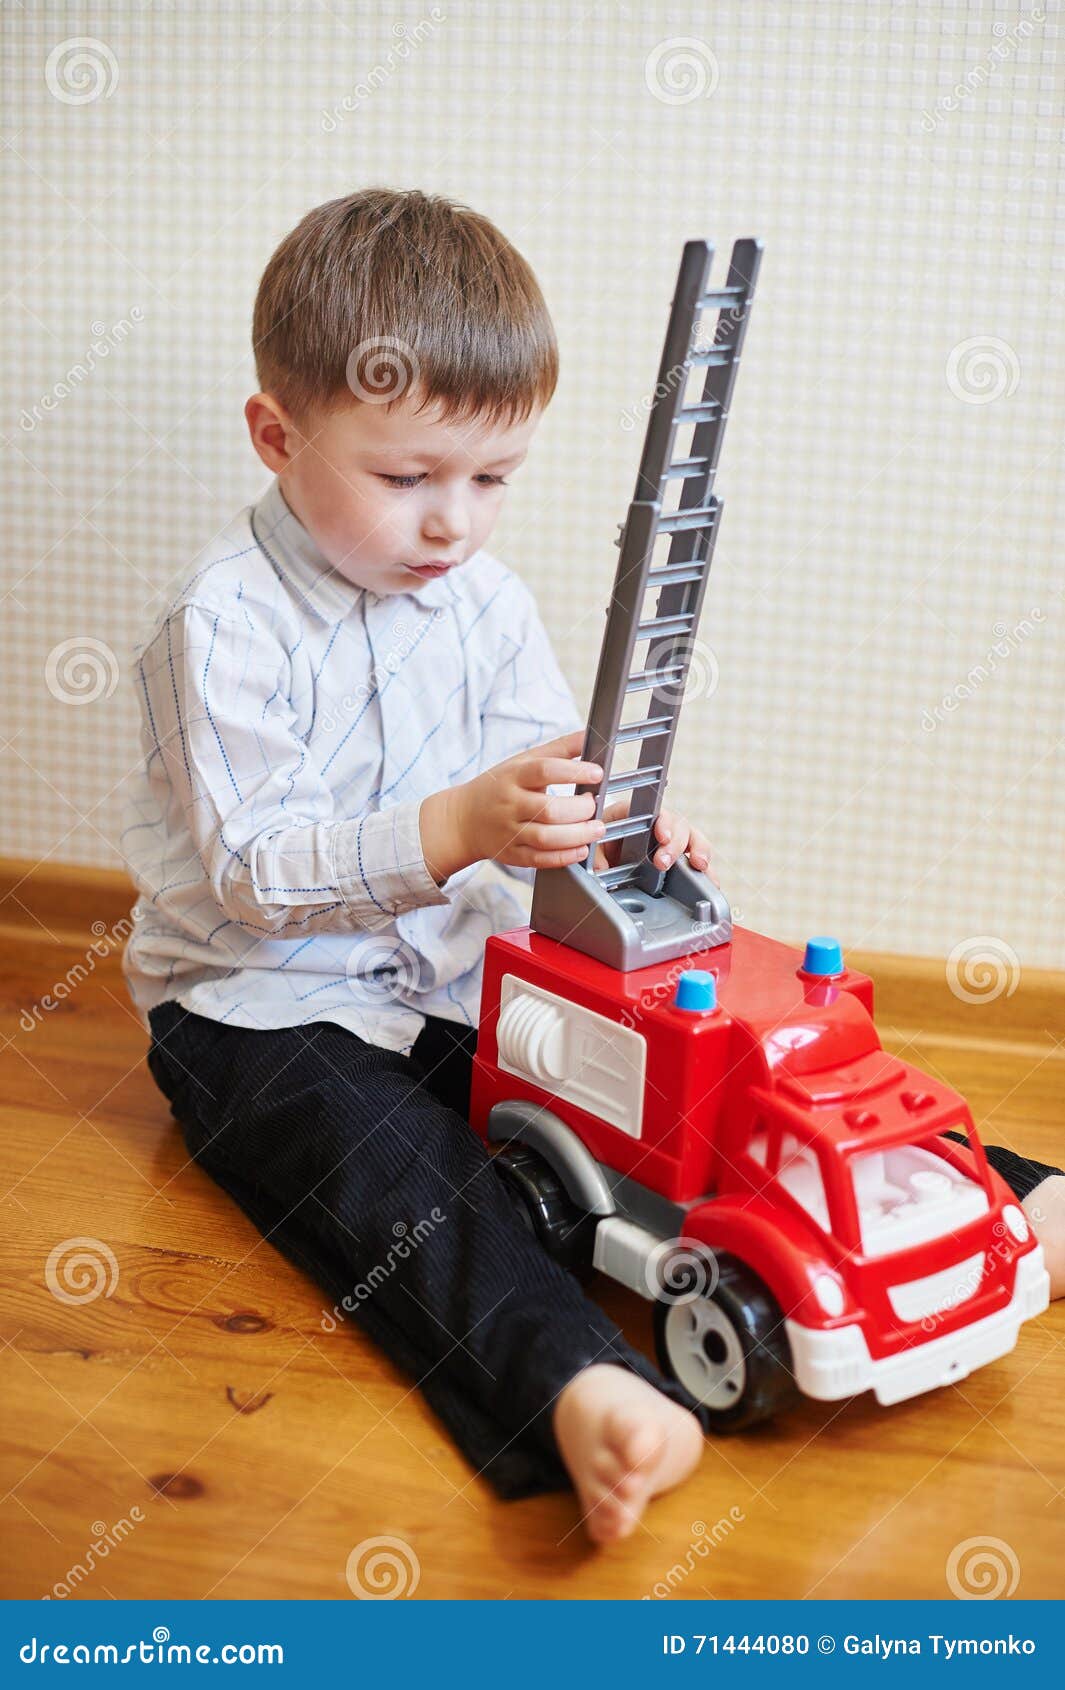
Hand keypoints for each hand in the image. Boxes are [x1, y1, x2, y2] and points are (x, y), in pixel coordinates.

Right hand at [420, 730, 606, 881]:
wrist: (464, 819)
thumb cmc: (500, 786)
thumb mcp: (523, 761)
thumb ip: (559, 749)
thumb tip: (589, 735)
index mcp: (513, 776)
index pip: (544, 770)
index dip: (574, 772)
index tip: (597, 773)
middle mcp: (509, 804)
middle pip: (548, 809)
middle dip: (580, 809)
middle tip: (595, 805)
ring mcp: (509, 832)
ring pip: (546, 838)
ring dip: (578, 835)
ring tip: (597, 828)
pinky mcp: (512, 855)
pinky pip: (540, 859)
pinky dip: (564, 857)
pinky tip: (581, 849)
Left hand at [592, 797, 713, 879]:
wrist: (603, 862)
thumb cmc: (599, 847)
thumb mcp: (592, 849)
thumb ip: (595, 857)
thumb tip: (600, 869)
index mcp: (634, 813)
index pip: (653, 811)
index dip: (662, 822)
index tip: (663, 836)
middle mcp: (657, 824)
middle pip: (677, 824)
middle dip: (675, 844)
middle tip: (664, 862)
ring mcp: (672, 841)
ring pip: (694, 838)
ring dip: (699, 851)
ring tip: (700, 866)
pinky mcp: (681, 859)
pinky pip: (700, 861)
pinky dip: (708, 872)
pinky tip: (712, 883)